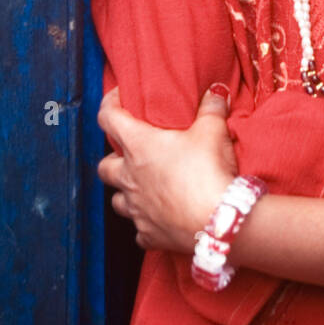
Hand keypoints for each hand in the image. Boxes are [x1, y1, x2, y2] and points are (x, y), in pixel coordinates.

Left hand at [96, 86, 238, 253]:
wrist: (219, 220)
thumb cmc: (209, 171)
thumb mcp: (214, 130)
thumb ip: (212, 108)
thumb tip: (216, 91)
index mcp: (139, 146)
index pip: (108, 117)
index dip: (110, 103)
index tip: (119, 97)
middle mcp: (130, 177)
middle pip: (104, 166)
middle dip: (113, 158)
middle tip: (132, 152)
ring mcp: (137, 208)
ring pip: (117, 200)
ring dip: (126, 192)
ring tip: (144, 187)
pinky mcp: (149, 233)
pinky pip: (139, 230)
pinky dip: (146, 223)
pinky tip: (160, 219)